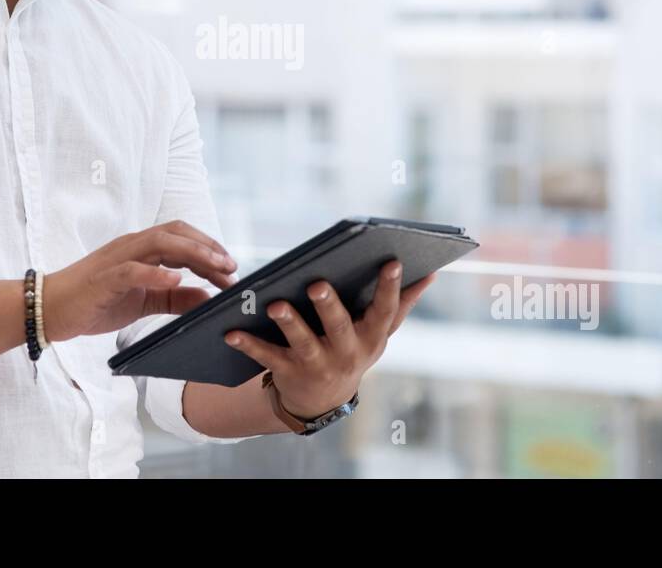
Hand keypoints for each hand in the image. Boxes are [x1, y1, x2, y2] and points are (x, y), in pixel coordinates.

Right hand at [42, 220, 237, 341]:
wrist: (50, 309)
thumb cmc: (96, 302)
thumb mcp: (144, 302)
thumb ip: (174, 298)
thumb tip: (206, 298)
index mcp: (141, 250)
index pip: (183, 239)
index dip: (210, 250)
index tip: (232, 271)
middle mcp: (131, 246)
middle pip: (176, 233)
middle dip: (208, 247)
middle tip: (232, 268)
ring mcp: (117, 258)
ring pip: (159, 243)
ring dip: (192, 253)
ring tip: (215, 268)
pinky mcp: (103, 278)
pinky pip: (132, 269)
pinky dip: (155, 272)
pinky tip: (176, 278)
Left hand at [223, 261, 435, 419]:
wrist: (322, 400)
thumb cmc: (352, 349)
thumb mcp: (378, 333)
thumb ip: (400, 304)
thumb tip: (429, 274)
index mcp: (371, 337)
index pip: (384, 310)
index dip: (388, 287)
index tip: (391, 261)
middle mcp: (346, 352)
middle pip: (339, 326)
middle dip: (329, 306)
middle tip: (318, 284)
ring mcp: (317, 364)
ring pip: (302, 342)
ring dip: (289, 323)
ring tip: (274, 305)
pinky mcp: (288, 372)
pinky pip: (267, 357)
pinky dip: (248, 344)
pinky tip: (231, 330)